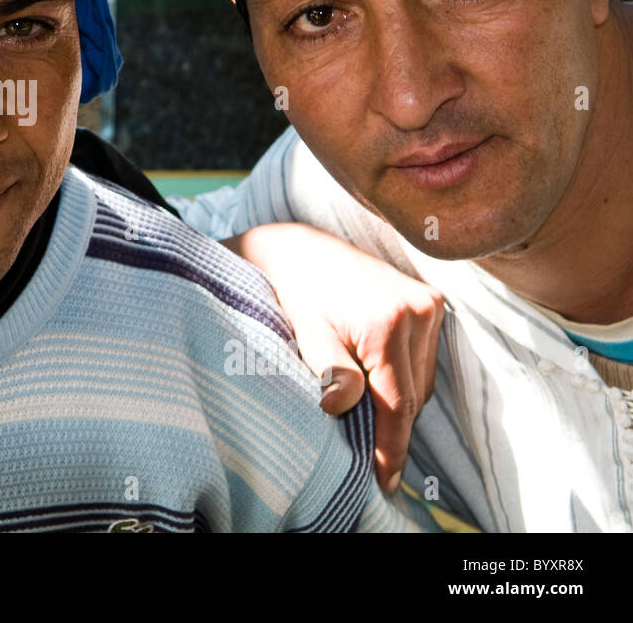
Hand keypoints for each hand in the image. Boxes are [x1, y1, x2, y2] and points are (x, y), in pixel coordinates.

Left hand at [222, 223, 444, 491]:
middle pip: (415, 395)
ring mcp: (430, 304)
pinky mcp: (432, 300)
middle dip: (394, 428)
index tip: (385, 479)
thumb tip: (338, 407)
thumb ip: (330, 370)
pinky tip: (380, 382)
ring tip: (369, 416)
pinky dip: (406, 376)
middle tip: (372, 458)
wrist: (301, 249)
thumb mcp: (307, 334)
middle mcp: (419, 311)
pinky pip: (425, 358)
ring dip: (400, 401)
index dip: (393, 447)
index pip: (399, 403)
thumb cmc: (298, 295)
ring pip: (422, 379)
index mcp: (388, 324)